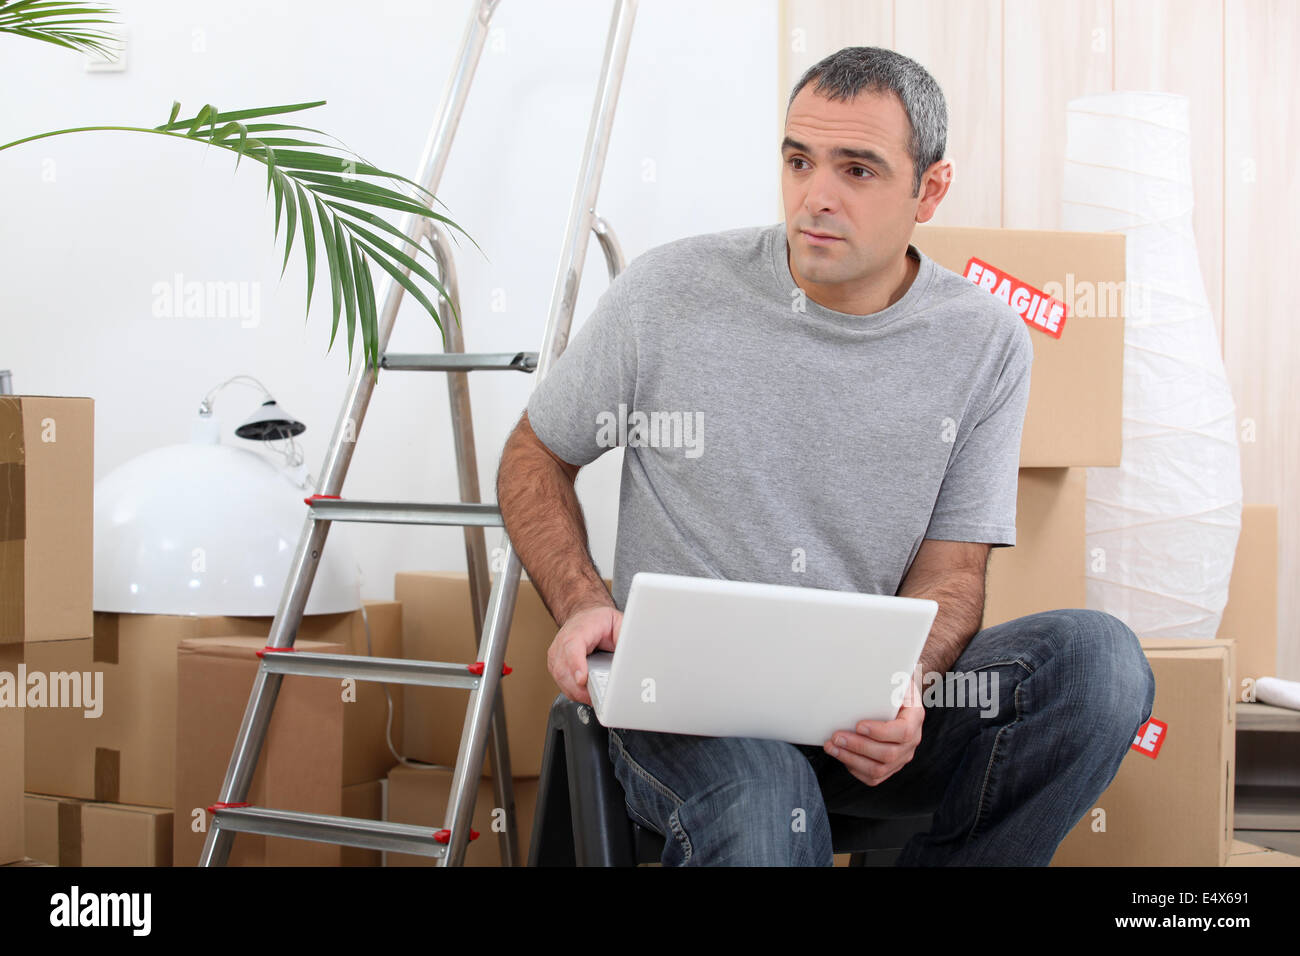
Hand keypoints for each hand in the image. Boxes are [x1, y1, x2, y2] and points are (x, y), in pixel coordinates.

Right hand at [547, 604, 622, 705]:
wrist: (586, 617)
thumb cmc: (599, 621)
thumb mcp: (617, 623)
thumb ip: (624, 638)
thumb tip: (632, 655)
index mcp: (579, 630)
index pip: (572, 646)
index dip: (576, 664)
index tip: (582, 679)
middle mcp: (563, 642)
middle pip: (564, 668)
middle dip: (579, 687)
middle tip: (597, 698)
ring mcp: (557, 654)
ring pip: (560, 678)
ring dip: (576, 692)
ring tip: (594, 699)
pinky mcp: (555, 664)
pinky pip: (560, 681)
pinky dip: (572, 691)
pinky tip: (585, 694)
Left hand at [824, 671, 923, 786]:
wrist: (896, 700)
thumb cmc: (891, 687)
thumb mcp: (894, 677)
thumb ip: (886, 677)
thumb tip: (866, 664)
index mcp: (914, 718)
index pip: (903, 732)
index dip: (881, 732)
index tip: (859, 724)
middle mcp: (911, 742)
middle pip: (888, 754)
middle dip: (858, 746)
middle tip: (837, 736)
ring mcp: (901, 757)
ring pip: (878, 769)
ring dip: (851, 759)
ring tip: (832, 746)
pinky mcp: (889, 767)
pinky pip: (873, 777)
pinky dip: (854, 769)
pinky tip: (840, 755)